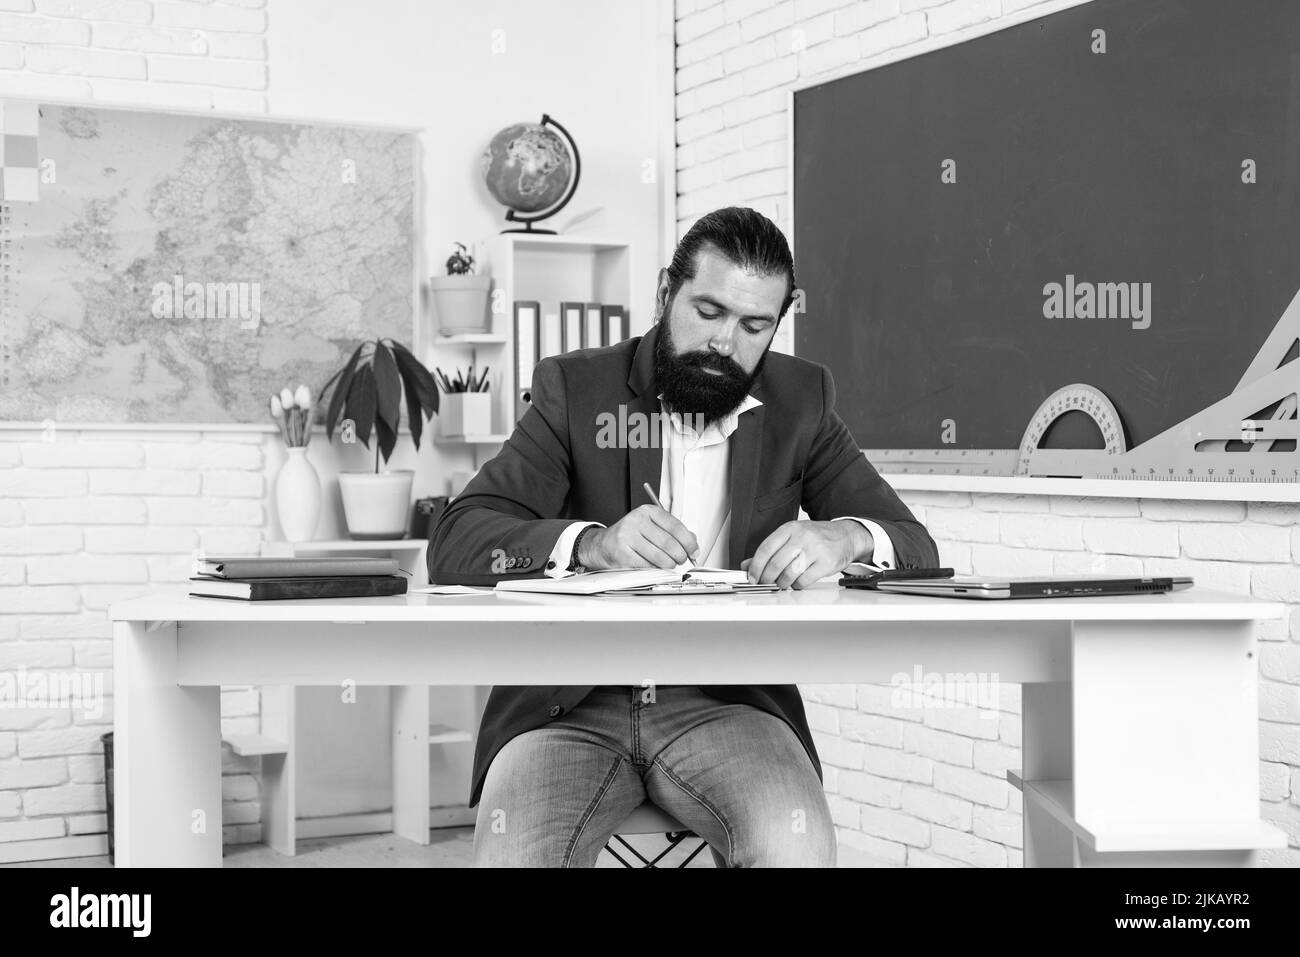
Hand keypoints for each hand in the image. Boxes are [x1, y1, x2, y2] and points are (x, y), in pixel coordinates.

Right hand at [578, 505, 699, 569]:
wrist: (602, 545)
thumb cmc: (630, 536)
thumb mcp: (651, 527)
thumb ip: (673, 533)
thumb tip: (694, 546)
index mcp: (647, 511)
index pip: (676, 526)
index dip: (689, 542)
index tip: (694, 551)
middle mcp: (636, 521)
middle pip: (669, 543)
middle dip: (680, 556)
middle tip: (681, 560)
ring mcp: (627, 537)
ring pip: (660, 557)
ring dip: (669, 565)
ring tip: (668, 564)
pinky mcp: (622, 553)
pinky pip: (647, 566)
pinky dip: (655, 569)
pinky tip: (655, 567)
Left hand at [742, 521, 870, 589]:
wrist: (846, 536)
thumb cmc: (816, 537)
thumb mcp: (792, 537)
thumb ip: (770, 550)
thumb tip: (747, 565)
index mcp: (790, 528)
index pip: (766, 548)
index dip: (755, 566)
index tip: (751, 576)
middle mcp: (802, 537)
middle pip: (776, 563)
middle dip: (766, 578)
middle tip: (764, 583)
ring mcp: (815, 549)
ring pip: (789, 574)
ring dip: (781, 583)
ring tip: (781, 583)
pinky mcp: (826, 562)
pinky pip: (804, 580)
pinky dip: (796, 586)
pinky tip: (796, 582)